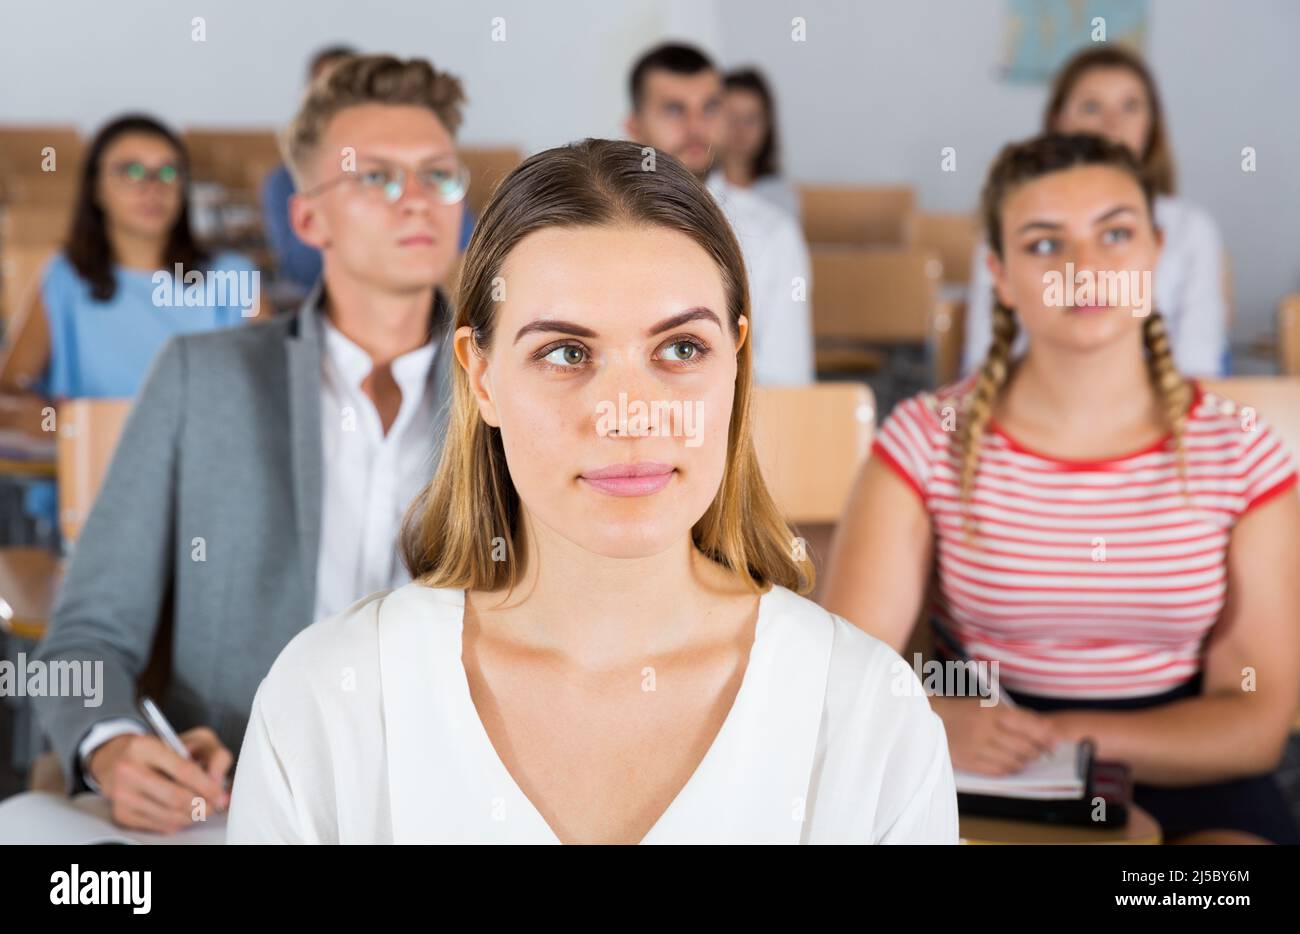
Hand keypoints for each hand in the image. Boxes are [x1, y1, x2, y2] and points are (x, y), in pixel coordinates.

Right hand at [88, 727, 231, 833]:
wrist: (119, 759)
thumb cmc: (162, 749)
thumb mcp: (193, 739)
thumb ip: (215, 754)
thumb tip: (218, 780)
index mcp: (145, 746)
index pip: (183, 771)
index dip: (207, 786)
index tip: (220, 794)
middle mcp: (128, 770)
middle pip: (176, 798)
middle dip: (202, 804)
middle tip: (214, 805)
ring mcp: (122, 795)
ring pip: (169, 815)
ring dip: (192, 815)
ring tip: (201, 807)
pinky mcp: (122, 814)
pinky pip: (159, 825)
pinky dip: (177, 822)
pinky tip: (182, 812)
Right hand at [930, 695, 1060, 775]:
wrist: (930, 718)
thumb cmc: (963, 710)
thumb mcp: (987, 704)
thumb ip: (1013, 716)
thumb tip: (1044, 730)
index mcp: (990, 710)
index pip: (1027, 724)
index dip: (1044, 734)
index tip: (1054, 740)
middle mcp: (984, 728)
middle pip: (1023, 745)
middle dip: (1037, 751)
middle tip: (1043, 753)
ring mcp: (976, 746)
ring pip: (1012, 761)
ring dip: (1025, 762)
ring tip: (1027, 759)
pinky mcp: (968, 761)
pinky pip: (997, 770)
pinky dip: (1009, 770)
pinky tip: (1012, 765)